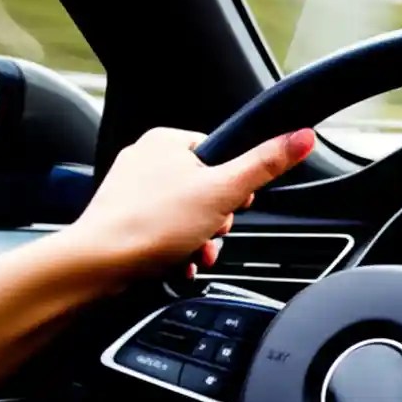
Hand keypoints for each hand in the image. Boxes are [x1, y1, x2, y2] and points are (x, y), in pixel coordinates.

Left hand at [69, 127, 315, 279]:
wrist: (99, 264)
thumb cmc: (153, 224)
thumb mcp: (224, 190)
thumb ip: (266, 164)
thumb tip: (302, 136)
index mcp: (166, 140)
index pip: (220, 155)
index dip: (234, 186)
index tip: (230, 205)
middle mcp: (143, 159)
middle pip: (205, 188)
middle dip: (216, 220)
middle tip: (208, 232)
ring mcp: (129, 190)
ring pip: (185, 214)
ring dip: (199, 238)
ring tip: (192, 252)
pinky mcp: (121, 219)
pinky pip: (162, 230)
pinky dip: (176, 248)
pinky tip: (177, 261)